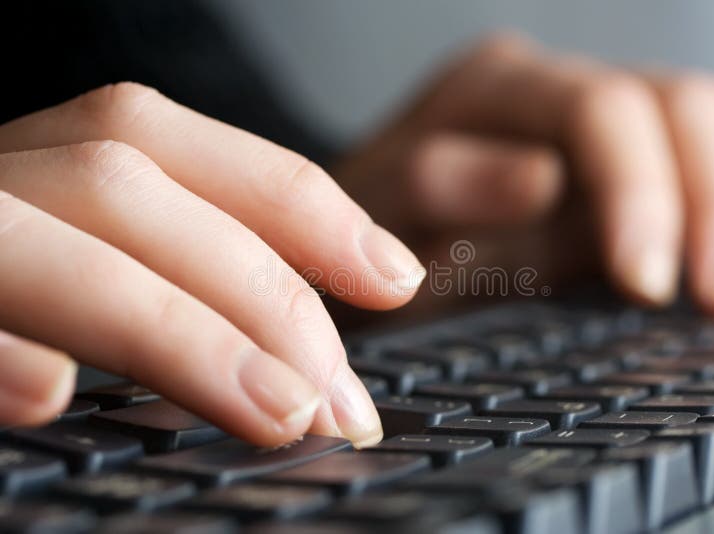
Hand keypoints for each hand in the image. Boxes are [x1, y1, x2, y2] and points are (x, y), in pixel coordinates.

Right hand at [0, 83, 423, 445]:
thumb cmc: (4, 305)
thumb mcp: (93, 275)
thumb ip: (176, 289)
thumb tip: (300, 364)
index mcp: (43, 166)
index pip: (185, 151)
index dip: (300, 205)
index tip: (394, 277)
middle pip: (130, 185)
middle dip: (259, 293)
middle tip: (342, 407)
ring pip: (44, 233)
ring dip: (173, 327)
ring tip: (277, 411)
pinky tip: (50, 401)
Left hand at [336, 33, 713, 320]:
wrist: (359, 243)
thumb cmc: (364, 243)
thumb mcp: (381, 230)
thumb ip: (449, 196)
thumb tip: (543, 179)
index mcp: (492, 89)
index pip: (600, 109)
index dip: (642, 192)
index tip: (649, 285)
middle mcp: (559, 85)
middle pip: (684, 105)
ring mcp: (605, 114)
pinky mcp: (635, 155)